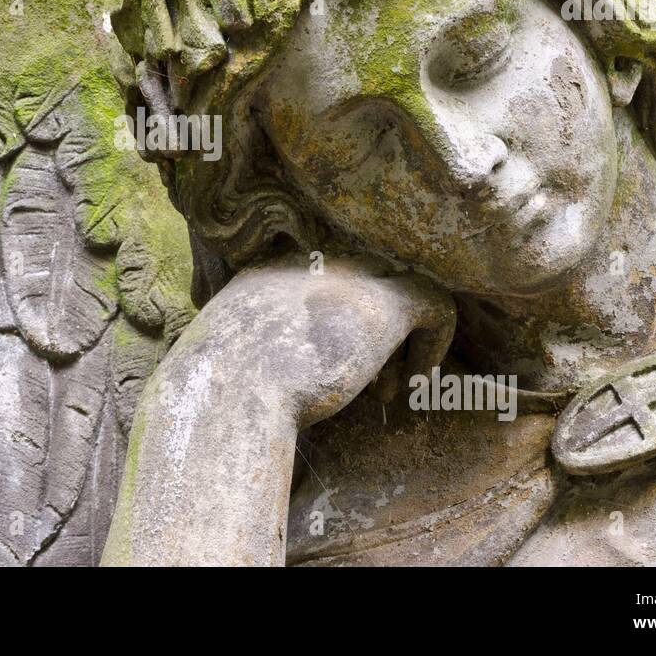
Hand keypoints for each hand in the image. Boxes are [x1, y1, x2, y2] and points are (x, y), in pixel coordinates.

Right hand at [102, 253, 454, 565]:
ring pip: (400, 293)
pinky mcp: (387, 303)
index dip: (336, 326)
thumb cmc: (220, 392)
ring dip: (399, 343)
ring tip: (386, 389)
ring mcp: (353, 275)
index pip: (324, 282)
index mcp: (271, 268)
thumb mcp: (230, 354)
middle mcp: (314, 259)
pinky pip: (434, 308)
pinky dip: (431, 347)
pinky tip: (406, 386)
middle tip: (371, 383)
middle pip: (365, 286)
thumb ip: (255, 344)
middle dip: (372, 334)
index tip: (330, 370)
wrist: (231, 395)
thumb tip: (270, 369)